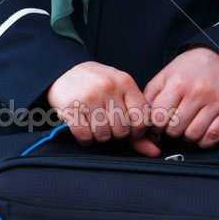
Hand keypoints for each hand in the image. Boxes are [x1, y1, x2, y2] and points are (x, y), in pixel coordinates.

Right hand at [46, 61, 160, 155]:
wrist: (64, 69)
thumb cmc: (96, 83)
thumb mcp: (120, 92)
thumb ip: (137, 121)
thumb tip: (154, 151)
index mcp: (125, 82)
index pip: (142, 118)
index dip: (137, 131)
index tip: (129, 128)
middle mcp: (108, 87)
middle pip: (122, 131)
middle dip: (115, 133)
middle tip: (107, 122)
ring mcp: (89, 96)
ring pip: (104, 136)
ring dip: (99, 136)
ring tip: (94, 123)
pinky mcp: (70, 107)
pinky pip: (85, 137)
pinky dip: (85, 138)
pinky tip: (83, 126)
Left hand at [143, 46, 218, 147]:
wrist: (218, 57)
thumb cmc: (189, 69)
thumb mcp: (164, 77)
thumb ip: (150, 100)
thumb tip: (147, 126)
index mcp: (178, 83)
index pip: (159, 119)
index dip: (156, 124)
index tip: (160, 121)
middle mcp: (198, 92)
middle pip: (176, 129)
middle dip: (171, 129)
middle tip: (175, 121)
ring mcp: (216, 101)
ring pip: (194, 135)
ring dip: (188, 135)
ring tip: (188, 124)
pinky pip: (214, 136)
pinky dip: (205, 139)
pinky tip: (201, 130)